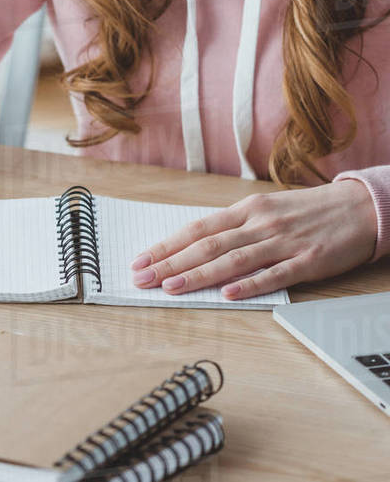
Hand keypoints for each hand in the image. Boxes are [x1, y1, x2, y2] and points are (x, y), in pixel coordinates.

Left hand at [130, 181, 377, 299]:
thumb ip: (234, 227)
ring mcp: (284, 242)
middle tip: (142, 278)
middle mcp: (260, 224)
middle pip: (207, 244)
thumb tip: (195, 246)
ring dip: (199, 274)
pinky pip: (275, 275)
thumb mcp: (266, 210)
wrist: (362, 207)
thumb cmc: (308, 211)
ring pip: (233, 259)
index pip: (196, 228)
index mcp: (247, 210)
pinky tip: (228, 294)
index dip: (166, 245)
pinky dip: (250, 284)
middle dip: (170, 262)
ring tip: (171, 286)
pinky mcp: (309, 261)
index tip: (140, 260)